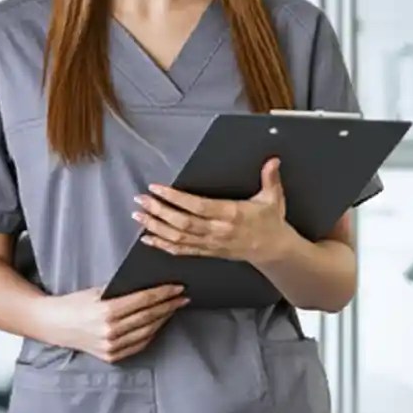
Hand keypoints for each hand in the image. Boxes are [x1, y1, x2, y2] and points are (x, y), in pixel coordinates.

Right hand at [35, 284, 187, 362]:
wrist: (54, 325)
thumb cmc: (74, 303)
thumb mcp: (95, 291)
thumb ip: (120, 291)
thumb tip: (147, 286)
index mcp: (106, 311)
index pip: (144, 301)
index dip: (163, 293)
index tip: (177, 287)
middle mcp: (111, 331)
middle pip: (149, 316)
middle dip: (169, 305)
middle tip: (182, 297)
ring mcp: (112, 346)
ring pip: (147, 332)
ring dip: (164, 320)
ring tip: (173, 309)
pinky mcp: (112, 356)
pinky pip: (138, 345)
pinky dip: (151, 334)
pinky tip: (158, 324)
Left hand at [133, 158, 294, 263]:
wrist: (274, 251)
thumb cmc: (270, 222)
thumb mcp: (273, 198)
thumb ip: (270, 178)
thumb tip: (272, 160)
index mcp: (232, 214)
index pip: (198, 206)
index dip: (176, 198)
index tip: (158, 189)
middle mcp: (218, 230)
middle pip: (183, 222)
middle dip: (159, 211)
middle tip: (141, 200)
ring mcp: (211, 243)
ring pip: (178, 238)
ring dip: (156, 227)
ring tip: (138, 216)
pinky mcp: (207, 252)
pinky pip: (182, 250)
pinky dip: (163, 245)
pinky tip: (148, 238)